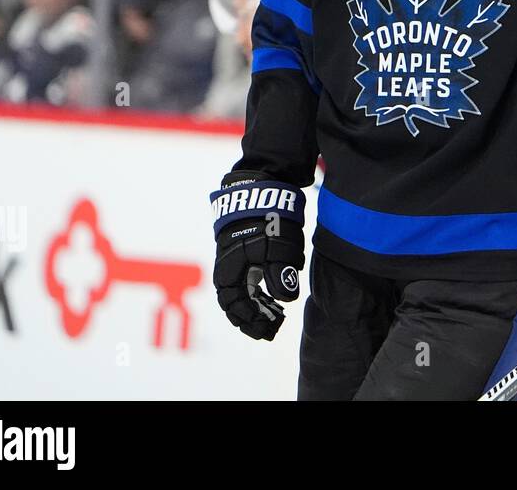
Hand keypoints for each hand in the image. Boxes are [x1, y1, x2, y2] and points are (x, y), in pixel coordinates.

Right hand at [211, 173, 306, 340]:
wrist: (261, 186)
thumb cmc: (267, 217)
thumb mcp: (277, 246)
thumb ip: (280, 273)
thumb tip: (287, 299)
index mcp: (229, 270)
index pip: (234, 306)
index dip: (250, 321)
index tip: (269, 331)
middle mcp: (229, 267)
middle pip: (237, 301)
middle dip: (253, 317)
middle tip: (273, 328)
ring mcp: (238, 258)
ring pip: (244, 289)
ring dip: (259, 304)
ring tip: (277, 313)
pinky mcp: (248, 249)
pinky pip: (251, 277)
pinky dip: (262, 290)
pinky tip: (276, 294)